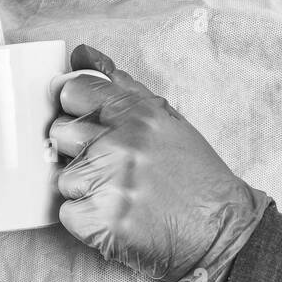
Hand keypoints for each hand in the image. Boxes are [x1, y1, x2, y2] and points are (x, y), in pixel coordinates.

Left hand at [50, 44, 266, 281]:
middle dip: (78, 149)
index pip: (73, 91)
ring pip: (63, 176)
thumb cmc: (194, 173)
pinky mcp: (102, 221)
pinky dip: (85, 219)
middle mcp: (119, 143)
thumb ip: (120, 86)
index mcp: (136, 113)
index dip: (76, 107)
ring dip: (85, 188)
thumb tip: (81, 54)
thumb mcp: (166, 118)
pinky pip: (67, 212)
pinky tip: (115, 215)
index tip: (84, 120)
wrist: (221, 227)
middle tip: (109, 164)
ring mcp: (108, 183)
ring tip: (120, 193)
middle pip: (59, 133)